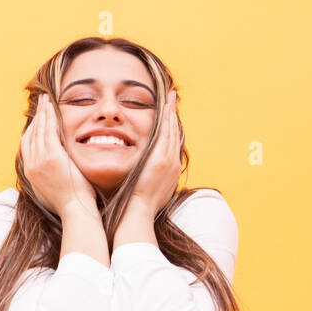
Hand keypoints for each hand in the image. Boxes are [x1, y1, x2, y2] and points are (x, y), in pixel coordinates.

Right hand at [20, 92, 98, 218]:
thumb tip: (50, 173)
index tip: (38, 119)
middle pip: (30, 134)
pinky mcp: (52, 156)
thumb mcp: (51, 190)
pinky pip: (48, 131)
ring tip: (46, 100)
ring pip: (38, 130)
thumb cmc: (69, 204)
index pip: (27, 145)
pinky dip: (49, 117)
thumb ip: (47, 177)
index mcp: (29, 174)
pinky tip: (53, 107)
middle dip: (36, 117)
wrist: (74, 211)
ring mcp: (40, 161)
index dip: (31, 129)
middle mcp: (31, 166)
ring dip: (42, 113)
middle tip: (41, 103)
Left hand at [129, 91, 182, 216]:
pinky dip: (167, 117)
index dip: (171, 130)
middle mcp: (174, 164)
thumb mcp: (147, 193)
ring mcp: (169, 160)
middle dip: (174, 117)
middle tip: (173, 101)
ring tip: (171, 97)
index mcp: (170, 172)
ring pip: (172, 129)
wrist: (138, 213)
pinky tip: (166, 104)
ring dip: (171, 112)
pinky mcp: (161, 157)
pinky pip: (166, 131)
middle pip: (175, 134)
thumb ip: (145, 181)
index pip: (171, 145)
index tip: (169, 118)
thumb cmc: (137, 207)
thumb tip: (141, 179)